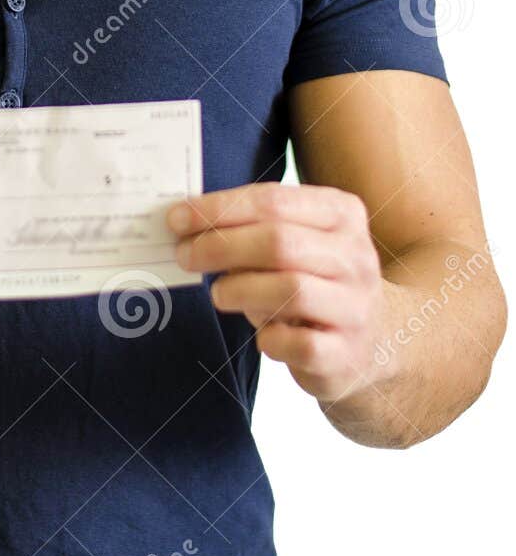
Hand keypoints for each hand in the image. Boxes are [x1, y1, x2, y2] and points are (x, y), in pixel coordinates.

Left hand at [167, 182, 385, 401]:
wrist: (377, 341)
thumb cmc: (317, 280)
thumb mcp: (301, 240)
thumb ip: (256, 227)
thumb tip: (188, 224)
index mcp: (341, 214)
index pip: (273, 200)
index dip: (219, 208)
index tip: (177, 218)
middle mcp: (355, 257)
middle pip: (279, 242)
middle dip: (220, 246)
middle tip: (185, 255)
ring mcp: (355, 307)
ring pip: (290, 289)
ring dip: (240, 289)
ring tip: (219, 294)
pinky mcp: (346, 354)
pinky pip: (298, 343)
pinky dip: (268, 339)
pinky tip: (261, 335)